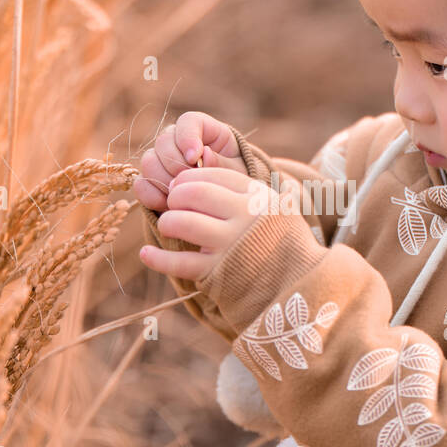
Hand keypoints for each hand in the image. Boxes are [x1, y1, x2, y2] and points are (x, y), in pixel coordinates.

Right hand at [134, 112, 246, 212]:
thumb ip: (223, 163)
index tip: (195, 157)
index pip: (188, 121)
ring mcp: (161, 161)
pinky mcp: (151, 182)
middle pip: (163, 141)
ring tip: (182, 195)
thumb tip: (205, 155)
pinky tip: (168, 206)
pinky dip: (152, 195)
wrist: (224, 208)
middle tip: (190, 182)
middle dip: (176, 164)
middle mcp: (178, 141)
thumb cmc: (235, 183)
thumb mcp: (237, 172)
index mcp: (204, 131)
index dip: (187, 137)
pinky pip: (141, 184)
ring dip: (164, 180)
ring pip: (149, 161)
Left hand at [138, 166, 280, 281]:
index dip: (190, 176)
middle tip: (173, 204)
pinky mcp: (218, 273)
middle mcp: (244, 217)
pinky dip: (158, 259)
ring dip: (168, 222)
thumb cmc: (282, 242)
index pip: (214, 174)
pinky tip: (147, 253)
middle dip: (175, 196)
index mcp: (257, 196)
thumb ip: (245, 189)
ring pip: (182, 222)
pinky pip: (178, 262)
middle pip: (194, 192)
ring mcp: (230, 245)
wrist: (299, 286)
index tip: (181, 185)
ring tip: (168, 225)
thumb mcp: (276, 206)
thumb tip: (203, 160)